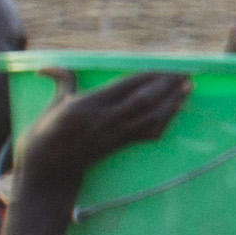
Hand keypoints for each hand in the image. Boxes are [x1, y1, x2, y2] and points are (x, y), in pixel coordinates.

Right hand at [12, 67, 188, 190]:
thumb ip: (62, 82)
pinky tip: (177, 109)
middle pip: (143, 100)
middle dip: (166, 86)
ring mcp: (115, 134)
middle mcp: (105, 119)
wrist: (50, 169)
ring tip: (188, 87)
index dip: (147, 76)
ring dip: (173, 102)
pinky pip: (149, 132)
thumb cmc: (46, 134)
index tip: (164, 66)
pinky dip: (166, 120)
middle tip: (184, 73)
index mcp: (87, 105)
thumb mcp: (53, 105)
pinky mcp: (121, 145)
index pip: (125, 86)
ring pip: (151, 116)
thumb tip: (46, 67)